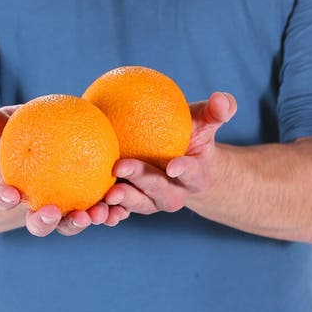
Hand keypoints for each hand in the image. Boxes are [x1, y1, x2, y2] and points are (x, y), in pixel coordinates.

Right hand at [0, 106, 128, 236]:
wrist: (62, 140)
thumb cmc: (33, 130)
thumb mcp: (16, 122)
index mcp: (18, 192)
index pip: (6, 198)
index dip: (3, 198)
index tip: (8, 191)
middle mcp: (41, 208)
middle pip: (39, 223)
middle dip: (42, 223)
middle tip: (50, 212)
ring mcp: (67, 211)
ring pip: (71, 223)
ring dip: (80, 222)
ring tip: (94, 213)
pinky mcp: (92, 207)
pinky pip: (100, 213)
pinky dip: (109, 215)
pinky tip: (119, 209)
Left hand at [104, 91, 236, 215]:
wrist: (183, 162)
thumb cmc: (194, 134)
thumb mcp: (206, 121)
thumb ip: (217, 111)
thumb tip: (222, 100)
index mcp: (196, 175)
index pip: (193, 173)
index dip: (185, 171)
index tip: (173, 165)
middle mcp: (175, 193)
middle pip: (160, 192)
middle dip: (142, 182)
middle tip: (120, 167)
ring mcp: (153, 201)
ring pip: (138, 204)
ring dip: (121, 201)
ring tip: (105, 194)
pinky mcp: (133, 203)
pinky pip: (120, 210)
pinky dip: (106, 210)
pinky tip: (89, 207)